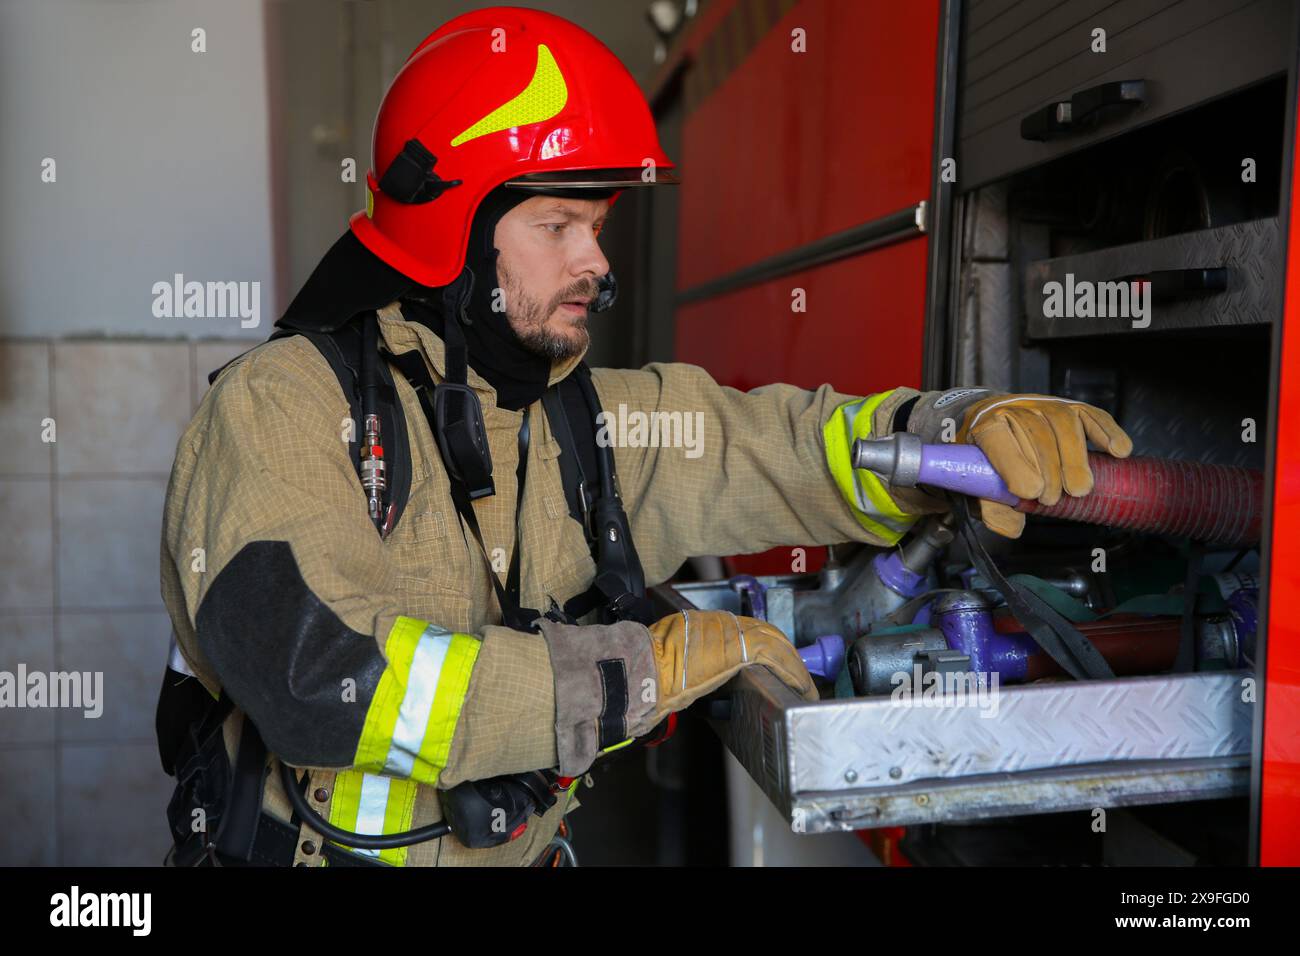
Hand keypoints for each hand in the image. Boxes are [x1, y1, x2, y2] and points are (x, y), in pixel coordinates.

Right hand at [640, 610, 816, 724]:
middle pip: (769, 633)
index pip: (751, 629)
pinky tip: (802, 687)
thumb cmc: (652, 666)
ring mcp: (735, 632)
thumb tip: (700, 670)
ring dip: (794, 666)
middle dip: (787, 655)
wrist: (647, 666)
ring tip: (805, 687)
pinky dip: (794, 673)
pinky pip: (778, 658)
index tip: (778, 661)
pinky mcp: (743, 649)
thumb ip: (695, 654)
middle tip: (798, 676)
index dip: (769, 644)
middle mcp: (725, 622)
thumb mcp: (675, 651)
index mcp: (709, 621)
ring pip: (778, 644)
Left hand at [956, 394, 1132, 537]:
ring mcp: (1045, 406)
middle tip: (1053, 499)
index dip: (1014, 464)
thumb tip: (1012, 529)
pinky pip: (1092, 416)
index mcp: (986, 426)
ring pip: (1064, 423)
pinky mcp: (1072, 408)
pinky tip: (1119, 451)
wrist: (997, 420)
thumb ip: (992, 505)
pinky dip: (1108, 432)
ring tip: (1080, 489)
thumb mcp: (981, 481)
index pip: (997, 438)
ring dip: (1075, 457)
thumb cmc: (990, 456)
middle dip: (1049, 470)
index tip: (1029, 492)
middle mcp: (1015, 409)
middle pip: (1036, 433)